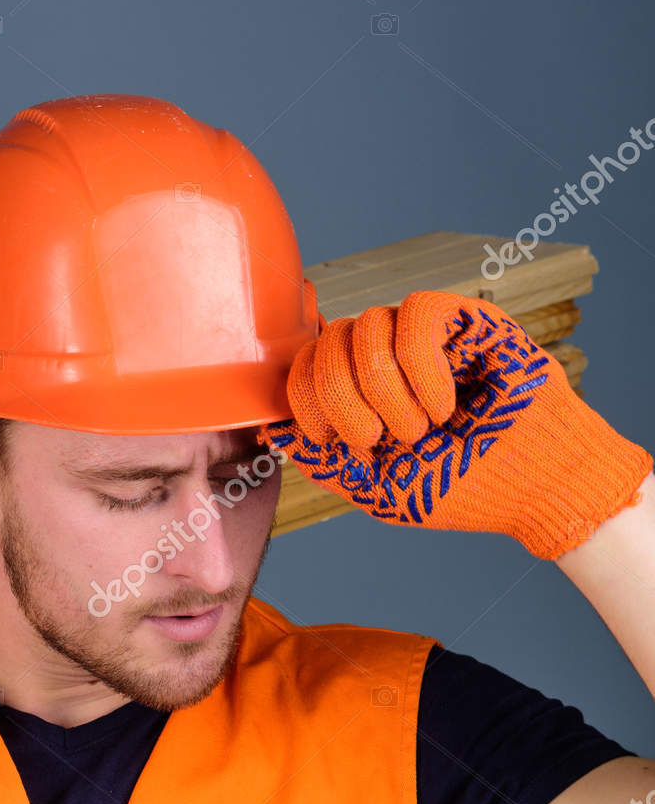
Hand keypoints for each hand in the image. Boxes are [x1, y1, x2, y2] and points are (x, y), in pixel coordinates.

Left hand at [257, 292, 651, 558]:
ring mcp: (420, 334)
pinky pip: (415, 313)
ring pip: (364, 325)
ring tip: (424, 427)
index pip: (301, 366)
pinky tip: (447, 403)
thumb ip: (323, 462)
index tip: (337, 443)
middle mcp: (383, 356)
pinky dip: (422, 368)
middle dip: (343, 402)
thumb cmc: (462, 489)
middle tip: (383, 441)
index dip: (305, 400)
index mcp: (358, 393)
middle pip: (325, 344)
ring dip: (386, 391)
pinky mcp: (464, 318)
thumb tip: (272, 431)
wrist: (532, 488)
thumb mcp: (377, 489)